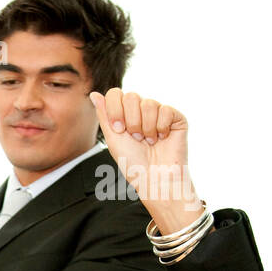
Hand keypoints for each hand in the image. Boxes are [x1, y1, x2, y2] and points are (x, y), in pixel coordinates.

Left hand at [90, 90, 201, 234]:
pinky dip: (161, 128)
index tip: (119, 130)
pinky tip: (163, 138)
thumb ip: (104, 115)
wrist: (154, 177)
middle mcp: (142, 110)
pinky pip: (166, 110)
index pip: (116, 94)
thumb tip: (94, 93)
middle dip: (130, 121)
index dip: (115, 110)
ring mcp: (160, 112)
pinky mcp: (177, 118)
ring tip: (149, 141)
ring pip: (149, 103)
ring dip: (146, 127)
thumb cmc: (132, 162)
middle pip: (132, 96)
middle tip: (136, 138)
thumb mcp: (113, 138)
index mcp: (125, 113)